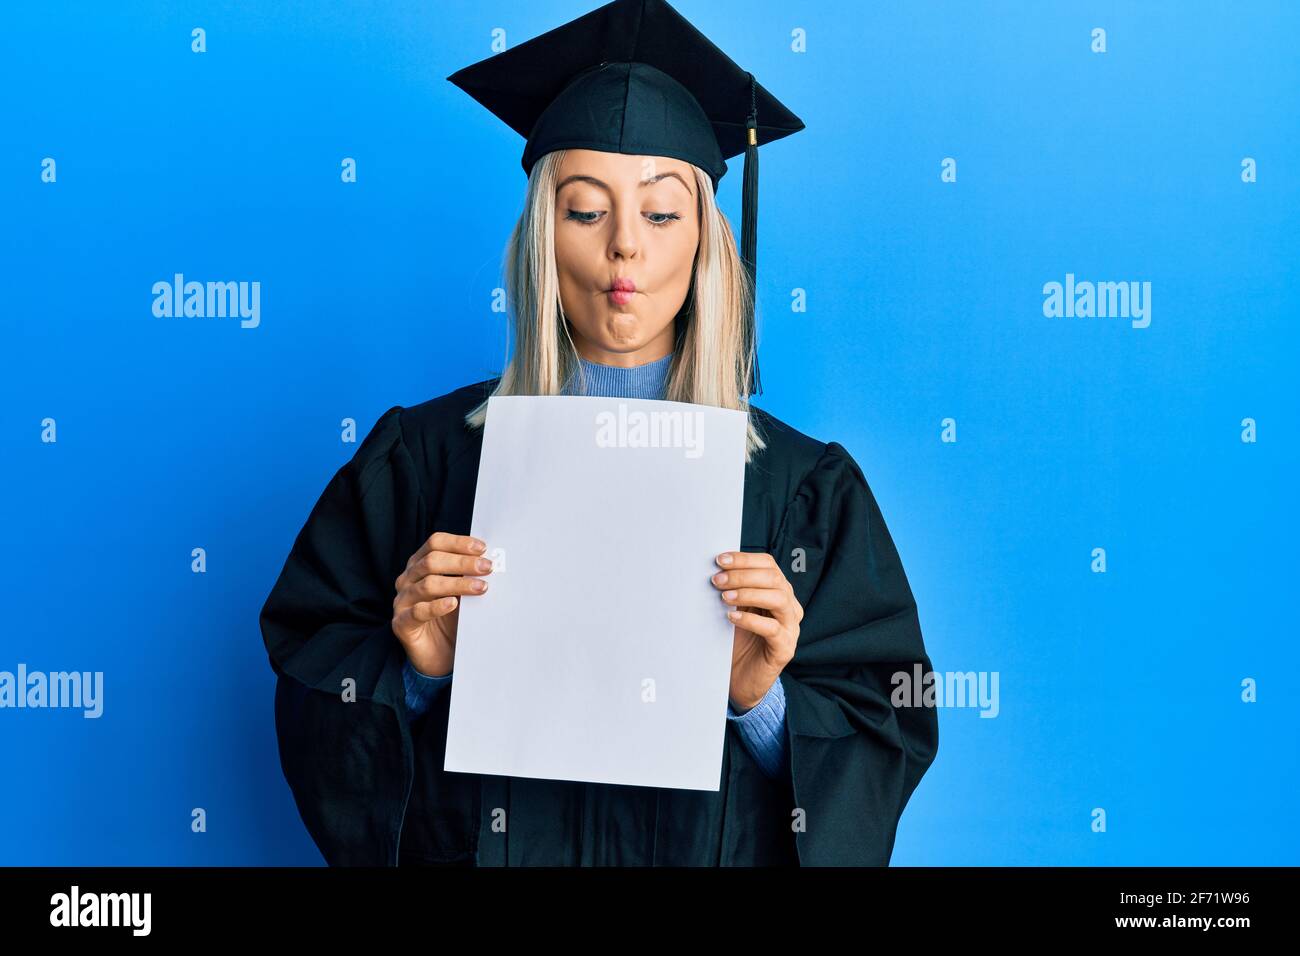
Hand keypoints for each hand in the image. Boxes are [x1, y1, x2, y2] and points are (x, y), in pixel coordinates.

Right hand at [392, 532, 493, 677]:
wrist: (438, 655)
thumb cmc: (451, 619)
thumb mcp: (461, 593)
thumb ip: (468, 576)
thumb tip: (490, 562)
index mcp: (420, 565)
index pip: (435, 543)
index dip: (458, 543)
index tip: (482, 548)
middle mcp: (407, 579)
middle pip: (431, 562)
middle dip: (462, 562)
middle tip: (487, 567)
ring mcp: (402, 601)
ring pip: (427, 585)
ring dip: (457, 584)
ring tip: (480, 587)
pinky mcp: (401, 624)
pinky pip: (418, 612)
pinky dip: (437, 606)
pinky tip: (453, 604)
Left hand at [711, 550, 801, 712]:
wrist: (740, 679)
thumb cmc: (737, 640)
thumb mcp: (735, 608)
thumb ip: (733, 588)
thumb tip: (715, 567)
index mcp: (780, 592)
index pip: (769, 565)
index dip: (745, 559)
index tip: (720, 560)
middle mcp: (790, 607)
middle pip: (774, 579)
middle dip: (743, 576)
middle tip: (717, 580)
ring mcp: (791, 628)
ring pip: (778, 599)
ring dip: (749, 593)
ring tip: (725, 597)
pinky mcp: (785, 648)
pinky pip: (773, 628)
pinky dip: (751, 620)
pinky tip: (732, 617)